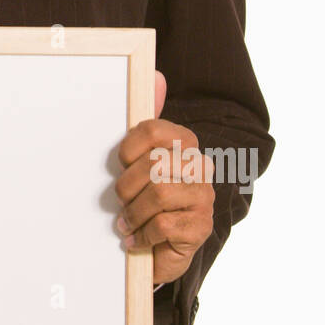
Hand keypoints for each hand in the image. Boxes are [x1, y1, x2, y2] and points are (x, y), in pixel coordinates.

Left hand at [113, 71, 214, 286]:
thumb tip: (157, 74)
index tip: (120, 165)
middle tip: (121, 202)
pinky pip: (164, 224)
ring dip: (133, 213)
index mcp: (184, 143)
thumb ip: (144, 125)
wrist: (157, 250)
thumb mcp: (137, 163)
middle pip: (153, 165)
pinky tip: (137, 239)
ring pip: (158, 195)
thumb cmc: (144, 201)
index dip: (127, 151)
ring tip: (126, 222)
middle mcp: (200, 166)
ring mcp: (204, 197)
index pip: (153, 131)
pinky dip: (143, 235)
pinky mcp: (201, 227)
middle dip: (127, 188)